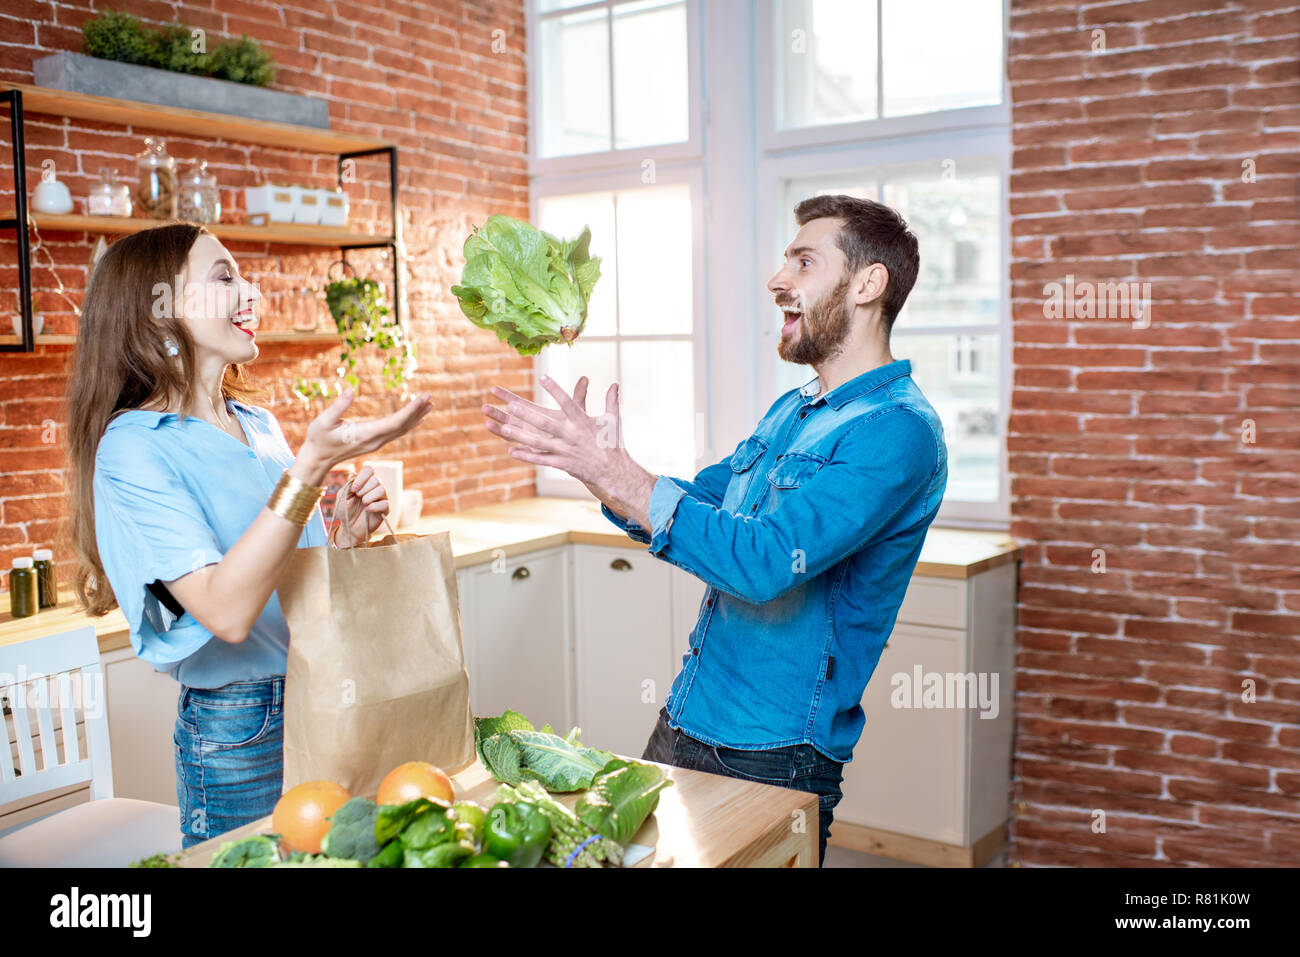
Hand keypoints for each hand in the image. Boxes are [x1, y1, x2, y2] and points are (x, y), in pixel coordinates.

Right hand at [295, 388, 432, 484]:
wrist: (317, 459)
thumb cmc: (318, 439)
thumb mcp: (323, 421)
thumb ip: (338, 407)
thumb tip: (350, 390)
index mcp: (365, 434)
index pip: (395, 422)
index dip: (411, 410)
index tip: (422, 398)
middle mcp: (375, 440)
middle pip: (402, 426)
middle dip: (417, 411)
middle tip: (430, 397)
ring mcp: (376, 443)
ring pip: (401, 429)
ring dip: (415, 417)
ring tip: (429, 405)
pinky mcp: (374, 442)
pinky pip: (396, 432)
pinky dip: (408, 423)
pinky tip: (417, 418)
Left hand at [329, 465, 389, 546]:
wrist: (349, 527)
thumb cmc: (345, 510)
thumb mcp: (342, 497)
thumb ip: (348, 485)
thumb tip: (354, 474)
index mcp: (364, 482)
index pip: (369, 470)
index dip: (362, 477)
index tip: (353, 489)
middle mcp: (375, 487)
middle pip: (376, 479)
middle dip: (364, 488)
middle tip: (357, 497)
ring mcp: (381, 498)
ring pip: (382, 489)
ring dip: (370, 496)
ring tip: (363, 503)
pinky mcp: (385, 509)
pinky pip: (385, 503)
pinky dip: (374, 506)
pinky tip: (367, 510)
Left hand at [482, 374, 656, 526]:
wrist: (613, 472)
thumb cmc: (613, 444)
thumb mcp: (613, 420)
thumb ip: (611, 401)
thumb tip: (615, 384)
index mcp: (582, 422)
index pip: (567, 402)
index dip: (555, 389)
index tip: (543, 377)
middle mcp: (571, 436)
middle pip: (546, 424)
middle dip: (528, 415)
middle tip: (512, 405)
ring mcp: (565, 451)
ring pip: (538, 443)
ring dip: (520, 435)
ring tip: (504, 427)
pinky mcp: (561, 464)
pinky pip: (541, 459)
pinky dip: (526, 455)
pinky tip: (511, 451)